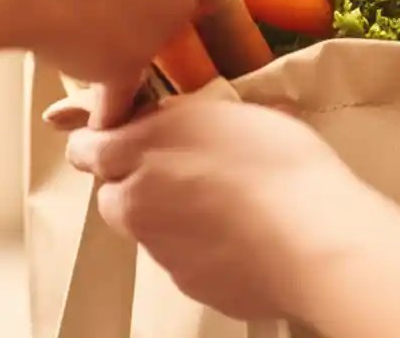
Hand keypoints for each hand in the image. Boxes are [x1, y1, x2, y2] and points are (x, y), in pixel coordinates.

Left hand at [63, 96, 369, 319]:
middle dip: (133, 184)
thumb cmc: (280, 164)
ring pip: (149, 231)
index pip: (86, 148)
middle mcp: (137, 202)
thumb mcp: (231, 113)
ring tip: (226, 207)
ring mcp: (160, 252)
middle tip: (181, 172)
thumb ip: (186, 118)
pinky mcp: (188, 286)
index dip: (103, 143)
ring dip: (171, 218)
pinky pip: (184, 263)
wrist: (313, 241)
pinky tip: (242, 238)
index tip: (125, 139)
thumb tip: (173, 120)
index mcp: (141, 149)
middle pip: (112, 196)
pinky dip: (201, 250)